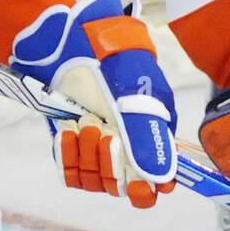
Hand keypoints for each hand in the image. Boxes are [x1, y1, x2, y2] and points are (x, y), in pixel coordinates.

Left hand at [10, 0, 177, 207]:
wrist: (68, 44)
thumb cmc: (111, 61)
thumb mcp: (136, 95)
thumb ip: (147, 138)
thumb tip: (161, 180)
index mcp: (154, 133)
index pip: (160, 178)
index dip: (150, 187)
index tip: (136, 183)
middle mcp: (128, 146)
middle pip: (124, 185)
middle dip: (112, 163)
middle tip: (105, 132)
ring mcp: (98, 148)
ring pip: (96, 181)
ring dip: (89, 155)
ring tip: (85, 123)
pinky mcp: (71, 148)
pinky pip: (72, 174)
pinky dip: (69, 155)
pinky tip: (69, 129)